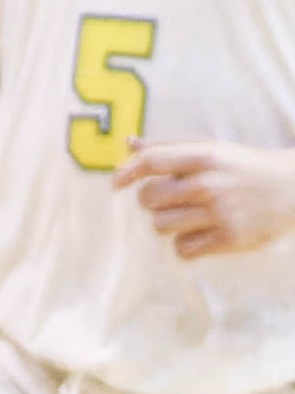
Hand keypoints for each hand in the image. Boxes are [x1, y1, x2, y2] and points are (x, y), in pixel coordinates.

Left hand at [117, 140, 294, 259]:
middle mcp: (208, 184)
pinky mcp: (231, 240)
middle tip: (165, 201)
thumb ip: (168, 147)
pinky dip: (183, 244)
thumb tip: (130, 144)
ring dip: (166, 223)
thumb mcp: (208, 147)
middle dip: (150, 201)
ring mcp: (220, 214)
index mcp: (201, 156)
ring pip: (163, 225)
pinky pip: (184, 249)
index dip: (126, 172)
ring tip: (183, 217)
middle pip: (151, 198)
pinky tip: (195, 234)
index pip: (151, 162)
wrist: (290, 189)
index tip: (115, 184)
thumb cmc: (242, 166)